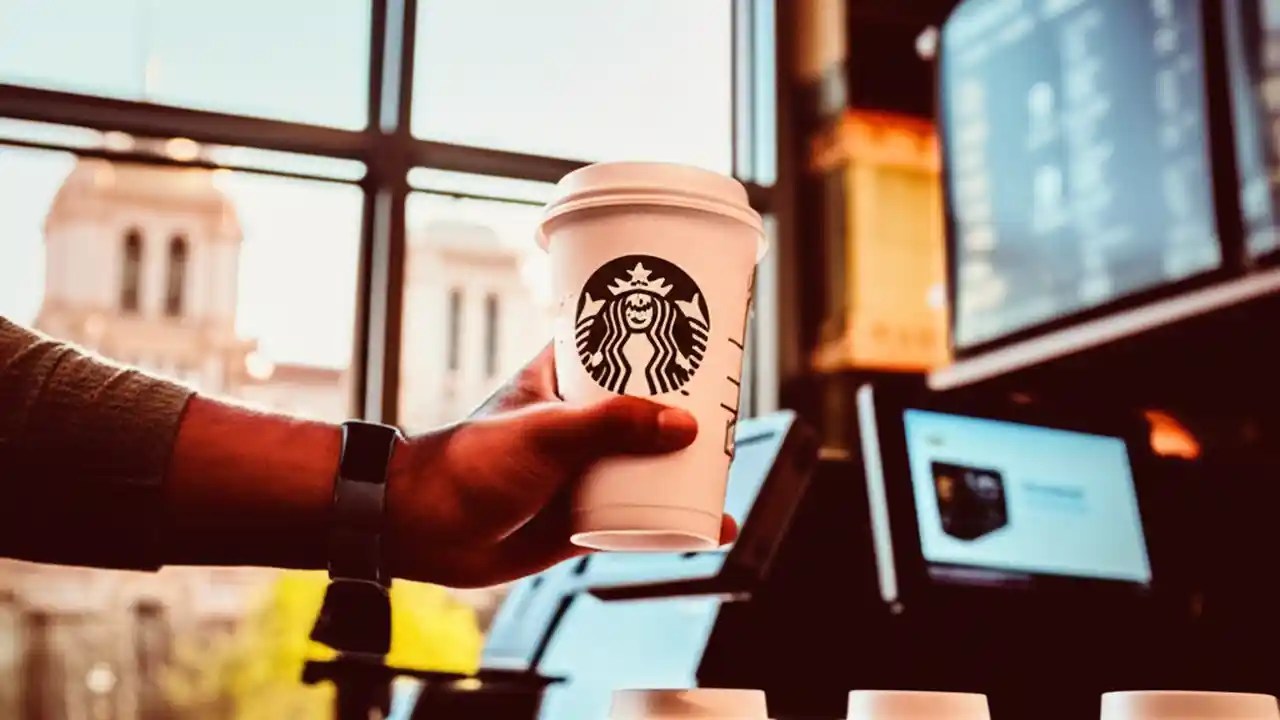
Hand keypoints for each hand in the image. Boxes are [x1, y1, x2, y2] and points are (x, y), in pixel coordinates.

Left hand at [386, 345, 738, 587]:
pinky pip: (642, 515)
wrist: (427, 531)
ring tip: (729, 462)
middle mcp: (580, 421)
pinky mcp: (587, 515)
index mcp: (563, 379)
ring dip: (689, 464)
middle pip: (648, 406)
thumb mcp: (544, 432)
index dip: (657, 335)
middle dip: (689, 408)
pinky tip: (711, 525)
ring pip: (650, 461)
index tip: (701, 331)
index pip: (618, 343)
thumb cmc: (470, 464)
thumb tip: (685, 427)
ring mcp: (585, 467)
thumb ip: (612, 425)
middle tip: (730, 406)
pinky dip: (677, 520)